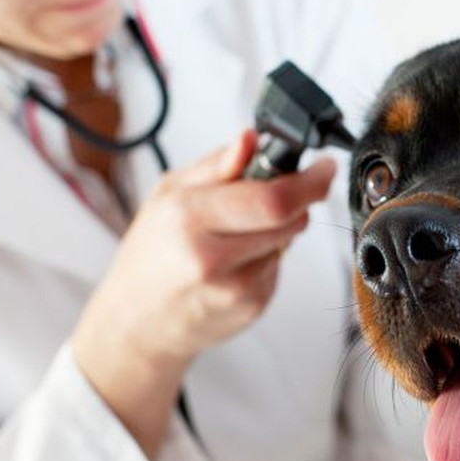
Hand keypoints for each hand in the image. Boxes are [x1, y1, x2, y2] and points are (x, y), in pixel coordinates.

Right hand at [71, 129, 335, 456]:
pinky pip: (279, 267)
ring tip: (239, 232)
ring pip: (288, 241)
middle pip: (290, 219)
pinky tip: (236, 262)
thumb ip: (215, 166)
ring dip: (279, 228)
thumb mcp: (168, 195)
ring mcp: (235, 288)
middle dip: (301, 199)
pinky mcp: (251, 307)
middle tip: (291, 189)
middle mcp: (212, 256)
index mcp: (188, 217)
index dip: (308, 180)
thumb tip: (250, 139)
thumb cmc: (150, 254)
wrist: (137, 321)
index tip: (322, 167)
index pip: (272, 197)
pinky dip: (267, 256)